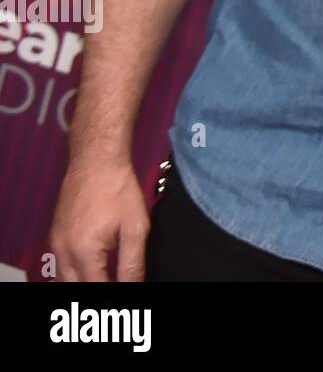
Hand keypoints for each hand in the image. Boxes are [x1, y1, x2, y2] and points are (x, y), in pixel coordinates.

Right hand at [49, 156, 150, 281]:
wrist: (96, 161)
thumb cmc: (119, 190)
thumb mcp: (135, 227)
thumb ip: (133, 262)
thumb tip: (135, 286)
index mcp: (84, 252)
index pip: (96, 288)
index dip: (113, 294)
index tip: (127, 287)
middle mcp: (63, 252)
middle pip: (74, 288)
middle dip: (94, 289)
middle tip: (115, 282)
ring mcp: (56, 244)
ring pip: (64, 280)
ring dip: (83, 283)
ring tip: (105, 278)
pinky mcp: (55, 236)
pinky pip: (60, 265)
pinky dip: (74, 273)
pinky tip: (92, 269)